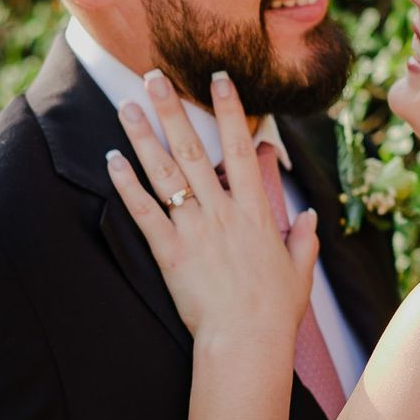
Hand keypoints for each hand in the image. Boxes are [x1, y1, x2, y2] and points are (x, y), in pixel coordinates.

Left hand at [104, 70, 318, 341]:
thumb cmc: (274, 312)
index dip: (230, 110)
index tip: (219, 79)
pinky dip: (126, 186)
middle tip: (155, 76)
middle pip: (195, 150)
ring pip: (166, 174)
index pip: (242, 149)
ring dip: (144, 137)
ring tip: (125, 106)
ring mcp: (195, 231)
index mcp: (255, 212)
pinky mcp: (170, 253)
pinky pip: (145, 212)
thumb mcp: (300, 272)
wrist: (247, 343)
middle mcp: (223, 212)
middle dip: (174, 110)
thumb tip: (308, 217)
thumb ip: (303, 239)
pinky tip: (111, 160)